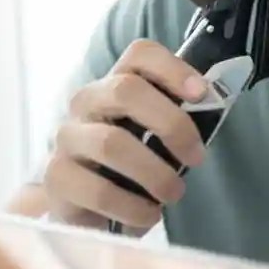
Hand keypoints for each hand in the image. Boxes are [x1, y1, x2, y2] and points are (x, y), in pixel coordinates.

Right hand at [42, 39, 207, 232]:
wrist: (87, 211)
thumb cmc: (129, 169)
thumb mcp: (153, 139)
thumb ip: (174, 120)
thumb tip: (212, 106)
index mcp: (114, 85)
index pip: (139, 54)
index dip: (172, 68)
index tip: (201, 94)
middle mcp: (85, 103)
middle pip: (125, 90)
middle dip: (170, 123)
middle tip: (196, 157)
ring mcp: (66, 138)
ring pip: (112, 143)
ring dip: (155, 174)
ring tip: (173, 194)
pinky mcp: (56, 177)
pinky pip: (100, 190)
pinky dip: (134, 207)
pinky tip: (148, 214)